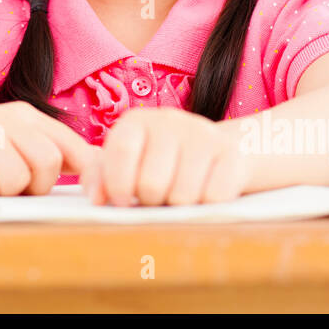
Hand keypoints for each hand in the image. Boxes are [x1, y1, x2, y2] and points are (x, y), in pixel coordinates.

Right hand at [0, 101, 101, 195]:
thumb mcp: (13, 145)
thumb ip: (51, 153)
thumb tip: (101, 167)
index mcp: (26, 115)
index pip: (71, 145)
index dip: (87, 174)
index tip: (92, 197)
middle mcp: (5, 117)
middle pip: (47, 162)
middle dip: (34, 185)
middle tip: (12, 184)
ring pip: (16, 179)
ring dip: (2, 191)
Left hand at [80, 107, 250, 205]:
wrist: (215, 150)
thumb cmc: (158, 162)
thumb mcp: (125, 164)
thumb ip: (100, 177)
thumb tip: (97, 199)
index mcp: (137, 121)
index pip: (121, 152)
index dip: (118, 186)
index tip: (122, 202)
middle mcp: (170, 121)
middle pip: (151, 184)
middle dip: (150, 201)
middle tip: (155, 197)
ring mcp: (203, 135)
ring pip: (182, 196)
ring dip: (178, 207)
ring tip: (177, 194)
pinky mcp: (231, 155)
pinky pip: (212, 198)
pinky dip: (205, 206)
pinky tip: (202, 192)